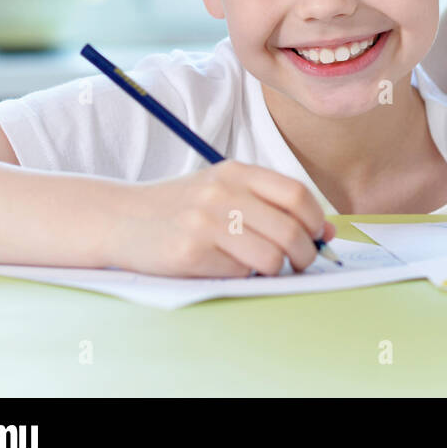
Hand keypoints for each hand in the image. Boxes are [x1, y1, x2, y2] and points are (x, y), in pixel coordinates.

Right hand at [107, 161, 333, 276]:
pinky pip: (240, 273)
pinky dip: (244, 275)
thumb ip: (273, 203)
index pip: (296, 194)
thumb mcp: (226, 190)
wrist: (119, 218)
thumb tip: (327, 230)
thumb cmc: (183, 207)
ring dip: (278, 269)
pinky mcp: (189, 253)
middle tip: (303, 262)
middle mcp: (222, 193)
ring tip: (268, 267)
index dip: (316, 219)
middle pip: (290, 230)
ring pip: (271, 257)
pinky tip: (227, 266)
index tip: (318, 234)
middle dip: (306, 253)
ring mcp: (204, 223)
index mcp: (236, 172)